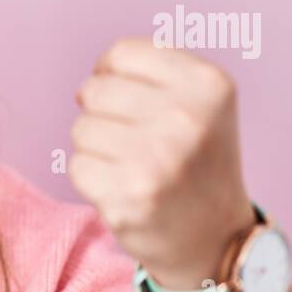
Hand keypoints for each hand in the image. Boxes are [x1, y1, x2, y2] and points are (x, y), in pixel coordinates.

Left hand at [67, 38, 256, 289]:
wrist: (215, 238)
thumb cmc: (195, 160)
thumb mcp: (200, 103)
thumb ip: (152, 74)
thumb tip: (90, 81)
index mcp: (208, 85)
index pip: (121, 54)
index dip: (111, 74)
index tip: (130, 100)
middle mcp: (187, 119)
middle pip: (95, 90)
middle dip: (103, 114)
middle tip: (135, 142)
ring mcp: (157, 160)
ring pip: (81, 128)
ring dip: (96, 148)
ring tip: (134, 166)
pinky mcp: (129, 197)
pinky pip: (76, 165)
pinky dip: (91, 178)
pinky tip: (124, 190)